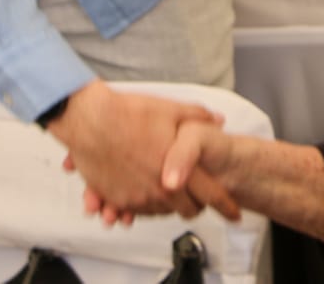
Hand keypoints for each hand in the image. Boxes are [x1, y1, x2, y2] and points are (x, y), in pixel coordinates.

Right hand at [50, 81, 238, 224]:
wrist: (89, 119)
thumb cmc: (128, 113)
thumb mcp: (171, 109)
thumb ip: (198, 117)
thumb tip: (217, 120)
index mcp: (179, 171)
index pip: (211, 196)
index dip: (226, 206)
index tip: (234, 213)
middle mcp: (159, 190)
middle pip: (187, 210)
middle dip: (195, 205)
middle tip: (196, 197)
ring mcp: (136, 198)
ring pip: (161, 213)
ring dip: (167, 205)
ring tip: (168, 189)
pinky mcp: (116, 199)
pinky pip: (135, 212)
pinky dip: (142, 206)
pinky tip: (144, 192)